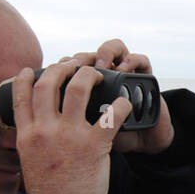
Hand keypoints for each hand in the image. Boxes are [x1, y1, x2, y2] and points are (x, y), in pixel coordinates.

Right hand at [9, 63, 131, 193]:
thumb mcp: (29, 163)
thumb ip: (31, 141)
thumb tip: (32, 126)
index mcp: (26, 136)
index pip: (20, 95)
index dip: (25, 76)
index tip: (32, 69)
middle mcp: (45, 131)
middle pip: (49, 82)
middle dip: (62, 67)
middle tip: (74, 66)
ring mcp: (70, 136)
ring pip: (79, 88)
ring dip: (89, 75)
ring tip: (98, 74)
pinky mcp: (95, 145)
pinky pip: (111, 113)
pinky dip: (121, 103)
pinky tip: (124, 103)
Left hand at [59, 38, 174, 153]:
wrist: (143, 144)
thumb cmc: (113, 140)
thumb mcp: (88, 133)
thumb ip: (72, 119)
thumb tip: (50, 112)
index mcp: (87, 88)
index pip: (71, 66)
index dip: (64, 66)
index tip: (58, 75)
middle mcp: (105, 77)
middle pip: (89, 54)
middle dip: (82, 58)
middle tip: (79, 67)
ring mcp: (125, 74)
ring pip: (114, 49)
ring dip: (106, 52)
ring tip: (102, 65)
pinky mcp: (145, 77)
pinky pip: (140, 60)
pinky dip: (131, 61)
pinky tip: (124, 69)